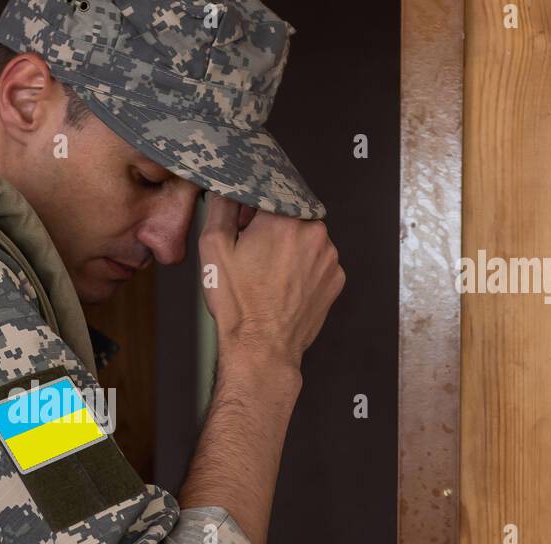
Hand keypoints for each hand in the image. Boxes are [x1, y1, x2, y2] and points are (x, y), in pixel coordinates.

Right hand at [198, 193, 344, 370]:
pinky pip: (318, 261)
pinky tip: (283, 286)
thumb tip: (226, 189)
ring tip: (268, 275)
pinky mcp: (336, 278)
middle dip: (271, 228)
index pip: (269, 192)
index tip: (244, 224)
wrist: (262, 348)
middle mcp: (314, 233)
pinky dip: (303, 268)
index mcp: (284, 219)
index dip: (252, 209)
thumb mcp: (214, 249)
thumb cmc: (239, 305)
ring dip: (289, 248)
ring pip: (306, 238)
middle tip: (253, 255)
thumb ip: (221, 208)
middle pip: (290, 215)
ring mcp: (329, 257)